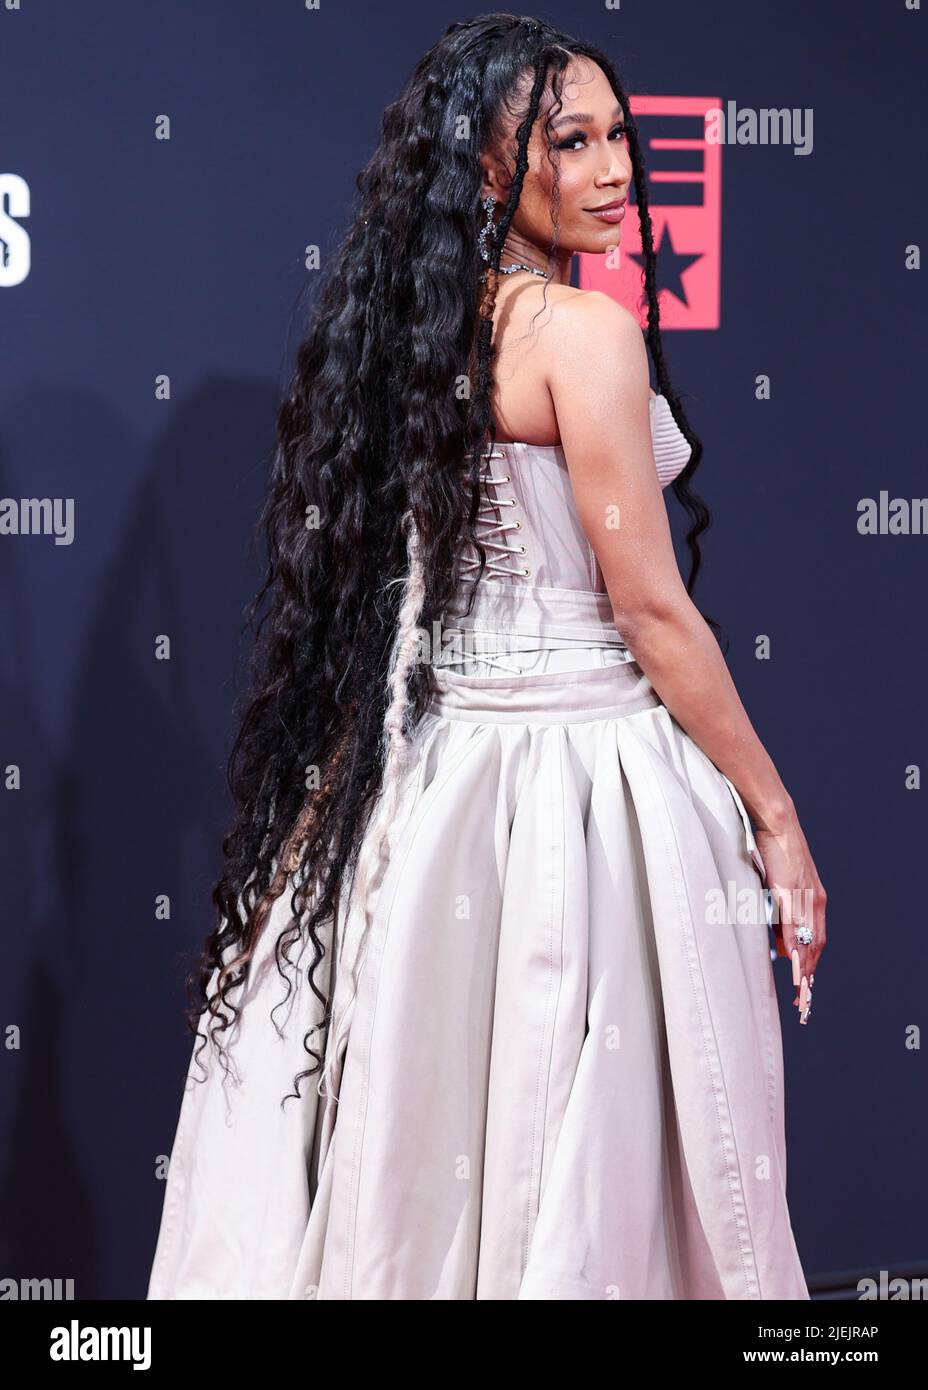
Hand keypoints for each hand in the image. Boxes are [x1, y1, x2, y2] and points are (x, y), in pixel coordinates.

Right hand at [753, 817, 825, 1021]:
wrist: (777, 822)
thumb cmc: (775, 849)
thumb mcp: (782, 885)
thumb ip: (783, 912)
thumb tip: (782, 939)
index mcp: (815, 899)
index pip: (817, 939)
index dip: (812, 964)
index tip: (807, 986)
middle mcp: (815, 901)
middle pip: (816, 947)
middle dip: (811, 977)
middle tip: (805, 1003)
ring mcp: (805, 899)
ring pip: (808, 944)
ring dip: (806, 972)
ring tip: (801, 996)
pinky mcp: (791, 895)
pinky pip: (794, 931)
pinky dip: (797, 953)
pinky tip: (796, 970)